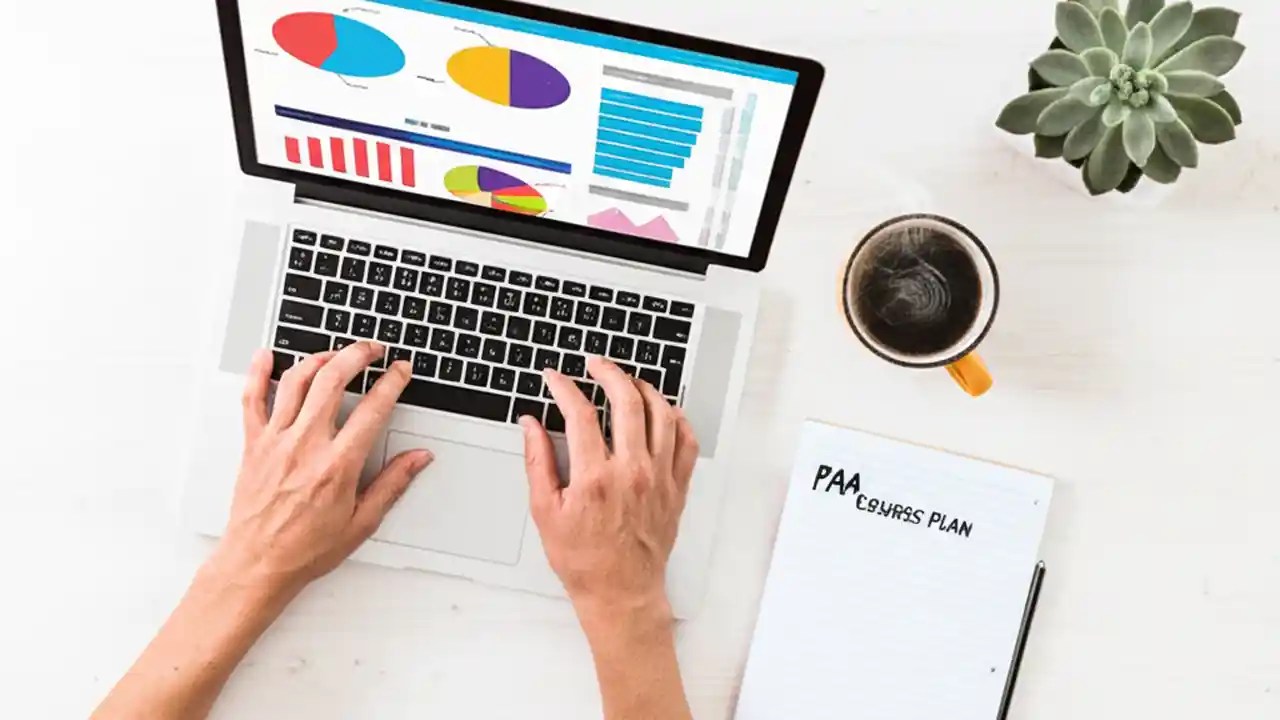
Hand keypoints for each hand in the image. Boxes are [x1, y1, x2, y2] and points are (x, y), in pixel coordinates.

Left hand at [212, 342, 432, 600]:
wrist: (258, 564)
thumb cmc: (305, 549)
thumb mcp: (362, 522)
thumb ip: (393, 483)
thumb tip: (418, 459)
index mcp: (337, 465)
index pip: (373, 409)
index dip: (392, 383)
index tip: (400, 372)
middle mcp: (305, 446)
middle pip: (333, 380)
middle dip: (357, 355)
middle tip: (372, 349)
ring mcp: (276, 441)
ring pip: (296, 381)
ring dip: (320, 358)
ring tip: (336, 353)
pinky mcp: (254, 445)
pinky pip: (252, 399)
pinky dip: (258, 372)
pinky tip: (267, 356)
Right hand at [520, 357, 698, 626]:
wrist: (620, 591)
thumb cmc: (583, 559)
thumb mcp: (544, 512)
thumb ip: (538, 462)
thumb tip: (530, 425)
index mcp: (595, 477)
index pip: (580, 413)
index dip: (564, 387)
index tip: (556, 378)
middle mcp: (632, 472)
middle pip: (627, 401)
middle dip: (609, 372)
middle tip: (595, 364)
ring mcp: (659, 478)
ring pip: (662, 414)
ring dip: (644, 388)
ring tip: (628, 381)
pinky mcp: (676, 487)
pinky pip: (686, 441)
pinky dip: (677, 418)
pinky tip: (663, 411)